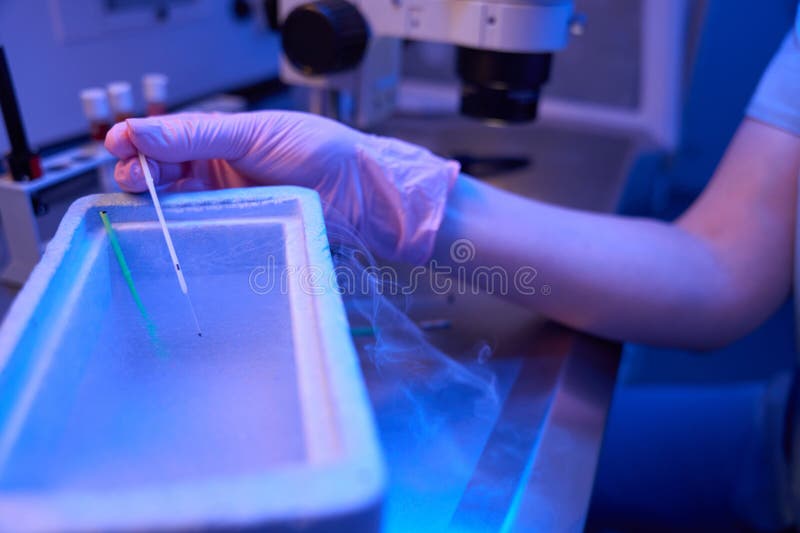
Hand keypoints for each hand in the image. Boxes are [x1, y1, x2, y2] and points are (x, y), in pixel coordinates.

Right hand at [105, 111, 458, 262]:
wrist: (362, 193)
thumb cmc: (320, 151)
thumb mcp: (254, 134)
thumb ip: (198, 135)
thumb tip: (142, 132)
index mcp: (220, 139)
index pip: (166, 139)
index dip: (138, 143)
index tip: (118, 147)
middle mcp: (219, 172)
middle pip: (163, 175)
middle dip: (140, 175)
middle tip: (132, 179)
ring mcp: (228, 204)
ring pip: (177, 207)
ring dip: (156, 206)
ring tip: (146, 205)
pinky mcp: (241, 233)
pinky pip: (203, 234)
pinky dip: (182, 233)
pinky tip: (171, 231)